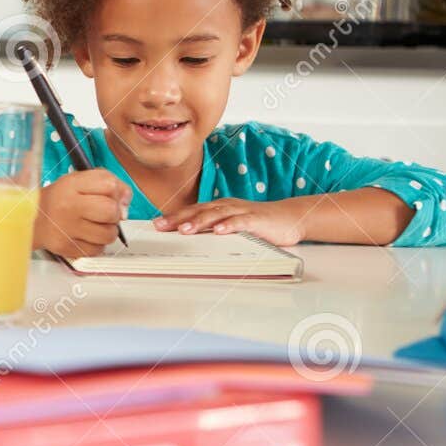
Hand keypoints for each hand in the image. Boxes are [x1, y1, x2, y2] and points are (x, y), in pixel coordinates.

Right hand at [33, 169, 131, 257]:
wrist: (31, 218)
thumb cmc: (60, 199)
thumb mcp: (80, 180)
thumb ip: (109, 184)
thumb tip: (126, 205)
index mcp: (72, 184)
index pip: (109, 184)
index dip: (116, 192)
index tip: (110, 196)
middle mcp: (69, 205)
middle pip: (112, 211)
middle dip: (114, 214)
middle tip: (103, 214)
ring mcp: (67, 228)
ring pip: (108, 234)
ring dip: (107, 231)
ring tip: (94, 225)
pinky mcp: (67, 247)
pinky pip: (97, 250)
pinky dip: (96, 244)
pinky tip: (86, 236)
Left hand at [154, 197, 307, 245]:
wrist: (289, 218)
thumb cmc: (258, 224)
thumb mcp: (231, 226)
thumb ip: (213, 230)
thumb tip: (191, 238)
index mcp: (219, 208)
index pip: (193, 211)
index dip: (174, 217)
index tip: (156, 224)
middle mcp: (227, 207)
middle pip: (199, 211)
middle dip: (179, 218)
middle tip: (161, 226)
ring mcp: (241, 212)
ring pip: (216, 215)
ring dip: (199, 222)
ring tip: (184, 230)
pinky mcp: (256, 220)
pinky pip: (240, 222)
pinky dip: (229, 225)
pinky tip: (218, 231)